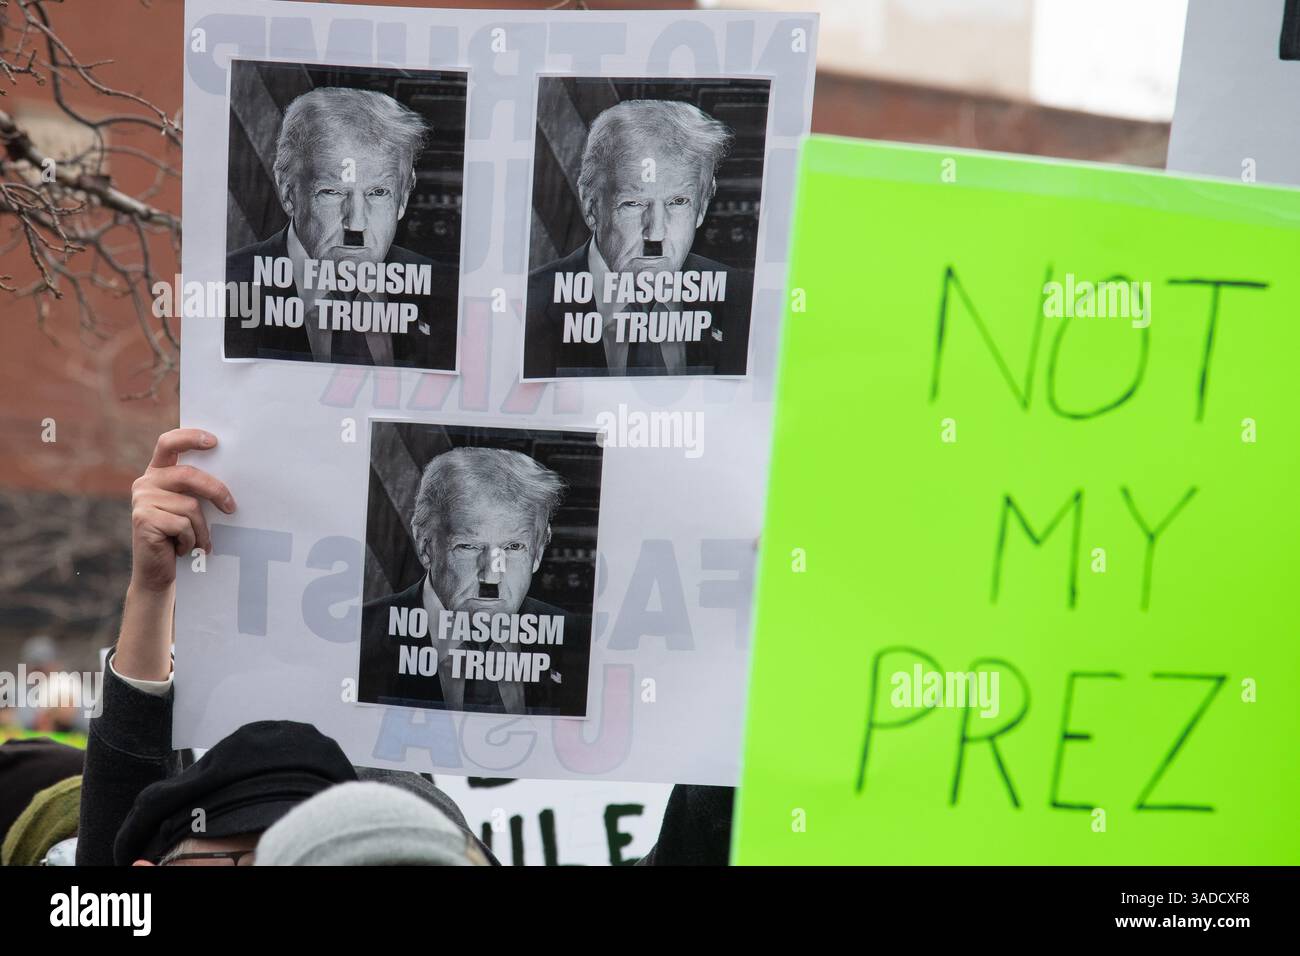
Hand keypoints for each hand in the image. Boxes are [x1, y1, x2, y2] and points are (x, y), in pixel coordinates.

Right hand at [130, 428, 235, 593]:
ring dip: (201, 529)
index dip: (190, 437)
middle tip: (231, 507)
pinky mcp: (143, 519)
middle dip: (216, 490)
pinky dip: (191, 540)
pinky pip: (183, 524)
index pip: (168, 443)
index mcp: (157, 473)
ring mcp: (142, 500)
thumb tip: (233, 472)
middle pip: (188, 475)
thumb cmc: (181, 536)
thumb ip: (197, 489)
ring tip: (197, 541)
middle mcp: (145, 482)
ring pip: (190, 506)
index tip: (214, 441)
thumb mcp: (188, 508)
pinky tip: (182, 549)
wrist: (158, 571)